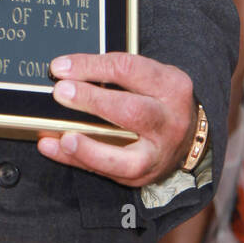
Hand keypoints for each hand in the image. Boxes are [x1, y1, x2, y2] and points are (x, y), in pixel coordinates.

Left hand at [36, 51, 196, 187]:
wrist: (189, 136)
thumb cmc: (161, 99)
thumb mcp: (151, 75)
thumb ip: (116, 72)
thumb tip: (67, 70)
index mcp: (170, 86)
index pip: (129, 71)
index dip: (92, 66)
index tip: (61, 67)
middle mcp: (168, 122)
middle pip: (132, 112)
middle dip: (93, 102)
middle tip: (61, 92)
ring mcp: (158, 154)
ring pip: (127, 159)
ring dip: (90, 148)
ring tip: (64, 137)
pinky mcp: (143, 175)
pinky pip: (108, 173)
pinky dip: (77, 160)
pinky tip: (54, 147)